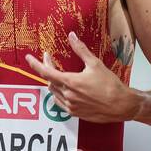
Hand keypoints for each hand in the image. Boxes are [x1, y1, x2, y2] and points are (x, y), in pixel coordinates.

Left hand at [24, 32, 138, 122]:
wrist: (121, 105)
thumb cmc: (110, 85)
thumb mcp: (95, 64)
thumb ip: (80, 50)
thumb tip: (72, 36)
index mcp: (71, 82)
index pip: (46, 72)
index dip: (35, 64)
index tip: (29, 58)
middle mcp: (68, 95)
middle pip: (49, 80)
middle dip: (47, 68)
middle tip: (50, 59)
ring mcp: (70, 106)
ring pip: (53, 92)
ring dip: (52, 81)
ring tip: (58, 73)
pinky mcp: (75, 113)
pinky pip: (59, 102)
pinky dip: (58, 93)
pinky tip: (64, 89)